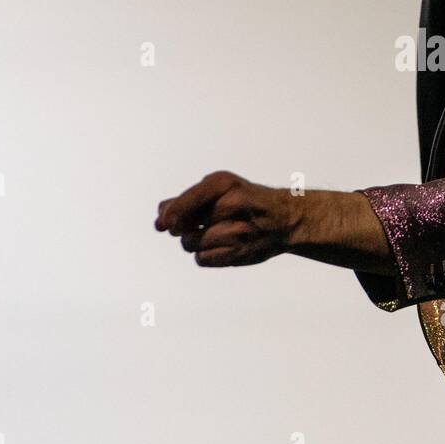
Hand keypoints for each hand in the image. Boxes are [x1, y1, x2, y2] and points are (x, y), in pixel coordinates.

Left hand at [154, 171, 296, 266]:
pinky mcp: (239, 253)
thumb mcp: (220, 188)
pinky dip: (203, 254)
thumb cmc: (245, 201)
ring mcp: (238, 231)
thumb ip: (187, 199)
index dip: (172, 213)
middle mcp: (233, 205)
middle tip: (195, 223)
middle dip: (180, 228)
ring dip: (192, 242)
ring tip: (210, 234)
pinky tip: (218, 246)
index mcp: (225, 184)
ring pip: (190, 244)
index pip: (189, 200)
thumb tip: (160, 218)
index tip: (162, 224)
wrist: (284, 220)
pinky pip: (202, 259)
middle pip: (183, 226)